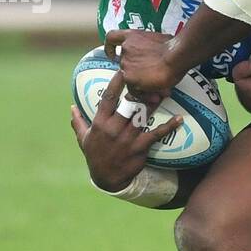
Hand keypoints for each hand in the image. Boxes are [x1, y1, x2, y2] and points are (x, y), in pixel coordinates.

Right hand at [69, 69, 181, 191]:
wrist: (107, 178)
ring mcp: (127, 138)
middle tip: (149, 81)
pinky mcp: (140, 148)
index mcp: (100, 123)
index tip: (123, 71)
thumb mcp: (84, 139)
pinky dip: (168, 126)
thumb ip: (78, 122)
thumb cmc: (95, 156)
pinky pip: (156, 134)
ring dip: (154, 105)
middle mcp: (113, 129)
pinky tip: (178, 119)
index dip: (116, 84)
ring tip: (164, 93)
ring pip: (142, 117)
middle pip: (128, 106)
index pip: (108, 99)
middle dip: (139, 93)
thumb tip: (71, 107)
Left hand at [104, 29, 177, 97]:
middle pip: (126, 65)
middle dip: (138, 74)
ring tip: (159, 89)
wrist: (176, 56)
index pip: (112, 38)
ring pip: (130, 79)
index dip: (110, 47)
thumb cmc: (174, 47)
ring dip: (143, 85)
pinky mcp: (129, 77)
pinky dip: (144, 95)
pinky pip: (134, 90)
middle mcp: (126, 49)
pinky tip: (155, 96)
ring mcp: (126, 63)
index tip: (111, 54)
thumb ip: (152, 47)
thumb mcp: (161, 40)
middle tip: (152, 79)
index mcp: (132, 36)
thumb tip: (160, 54)